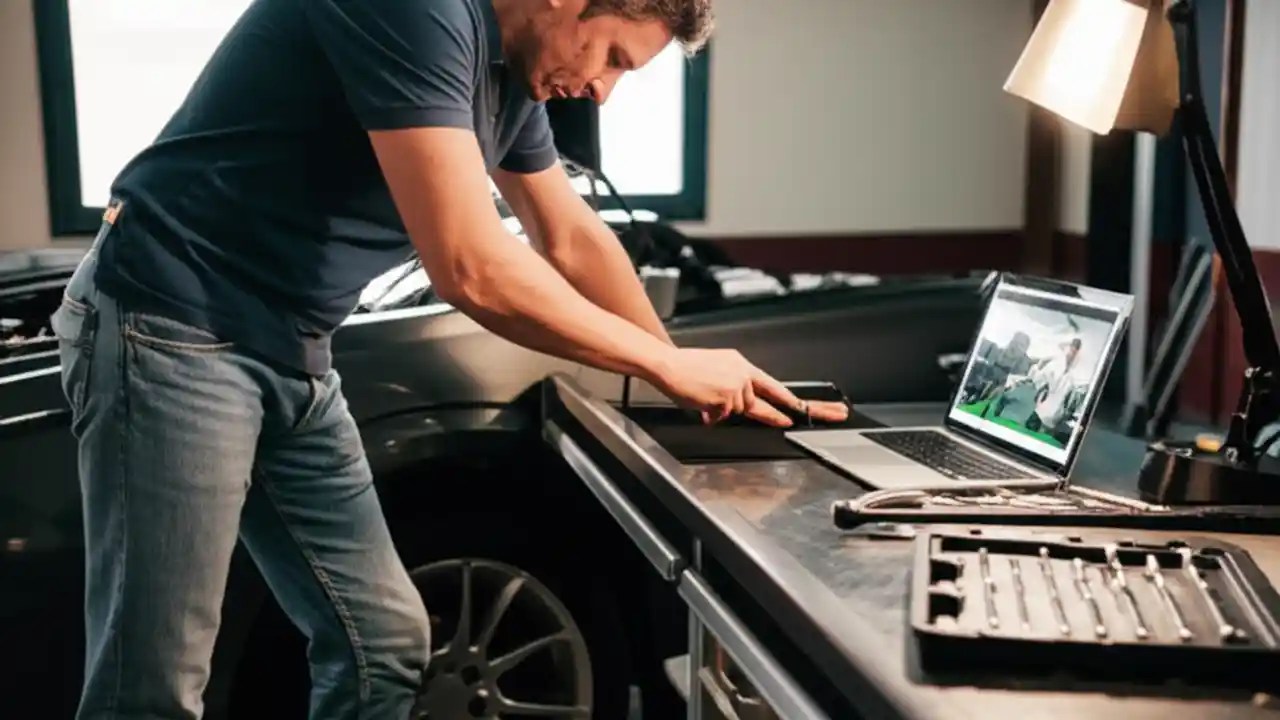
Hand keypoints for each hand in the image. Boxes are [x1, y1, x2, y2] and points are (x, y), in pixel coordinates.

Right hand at [648, 348, 850, 427]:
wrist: (668, 364)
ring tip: (703, 396)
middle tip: (830, 415)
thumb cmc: (687, 368)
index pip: (773, 386)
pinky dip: (712, 414)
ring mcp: (737, 387)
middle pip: (766, 401)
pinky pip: (723, 416)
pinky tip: (700, 402)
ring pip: (739, 411)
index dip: (790, 400)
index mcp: (742, 365)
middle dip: (790, 412)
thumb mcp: (717, 369)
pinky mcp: (727, 399)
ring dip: (722, 410)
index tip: (808, 408)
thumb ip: (732, 386)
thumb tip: (734, 405)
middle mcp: (744, 375)